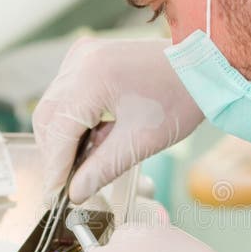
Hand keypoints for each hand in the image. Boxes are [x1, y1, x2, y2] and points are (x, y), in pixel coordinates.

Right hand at [32, 37, 203, 202]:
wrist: (203, 68)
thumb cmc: (179, 99)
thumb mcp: (140, 142)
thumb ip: (102, 169)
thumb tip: (75, 192)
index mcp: (91, 78)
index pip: (58, 131)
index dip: (55, 167)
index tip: (56, 194)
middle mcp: (80, 62)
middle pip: (48, 117)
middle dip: (55, 153)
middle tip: (68, 184)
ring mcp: (82, 56)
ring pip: (54, 106)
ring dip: (64, 137)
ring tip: (84, 163)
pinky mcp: (88, 58)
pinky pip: (67, 94)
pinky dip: (74, 119)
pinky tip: (93, 138)